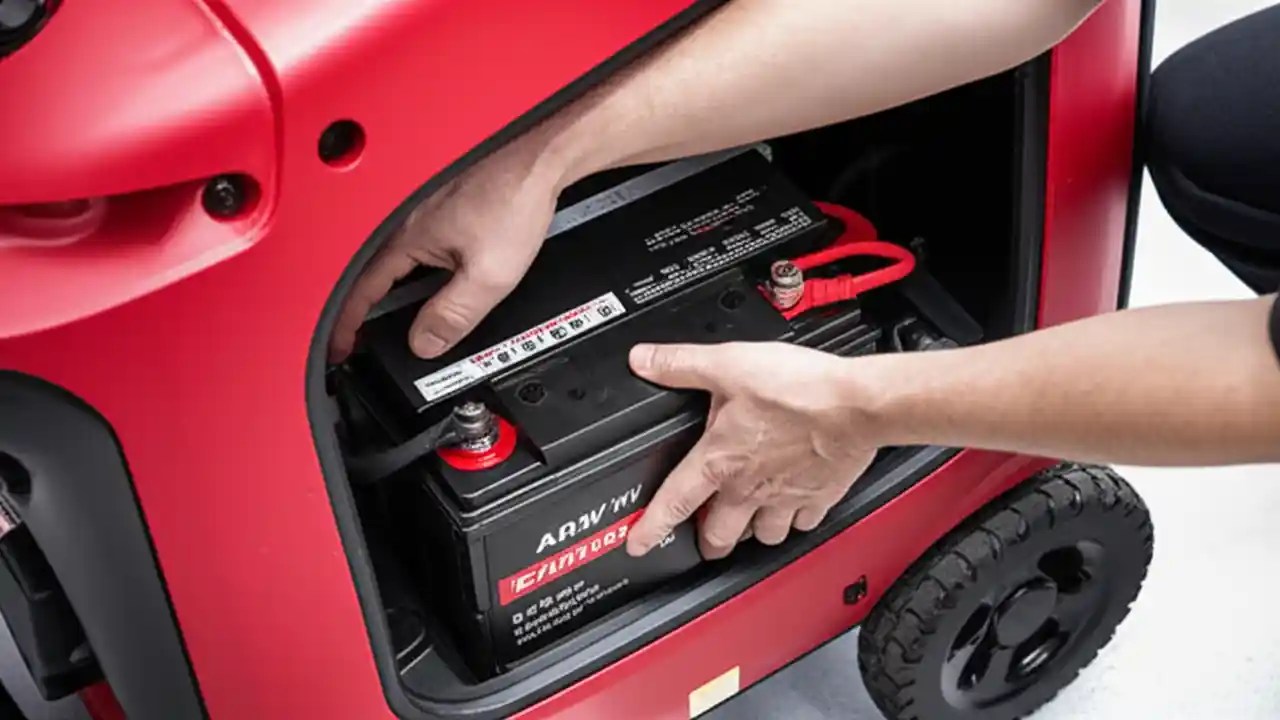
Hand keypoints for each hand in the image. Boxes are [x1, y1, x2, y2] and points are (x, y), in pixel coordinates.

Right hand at [330, 135, 566, 361]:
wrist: (539, 160)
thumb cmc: (514, 199)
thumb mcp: (488, 274)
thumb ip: (454, 314)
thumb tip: (426, 343)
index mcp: (407, 237)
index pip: (363, 290)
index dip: (348, 323)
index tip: (340, 347)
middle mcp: (408, 221)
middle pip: (376, 276)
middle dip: (367, 311)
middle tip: (364, 342)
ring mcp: (426, 212)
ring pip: (399, 261)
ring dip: (396, 292)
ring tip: (398, 322)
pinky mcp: (445, 207)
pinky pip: (420, 248)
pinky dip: (419, 273)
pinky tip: (438, 282)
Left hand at [625, 342, 877, 559]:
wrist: (858, 405)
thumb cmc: (798, 389)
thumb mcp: (728, 364)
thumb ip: (682, 364)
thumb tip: (644, 360)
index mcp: (720, 462)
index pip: (674, 504)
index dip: (650, 529)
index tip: (637, 545)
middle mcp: (750, 489)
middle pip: (719, 536)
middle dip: (707, 542)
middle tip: (703, 541)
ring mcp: (786, 498)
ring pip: (762, 536)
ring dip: (752, 533)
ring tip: (747, 522)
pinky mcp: (820, 497)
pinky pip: (803, 523)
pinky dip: (795, 519)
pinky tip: (794, 506)